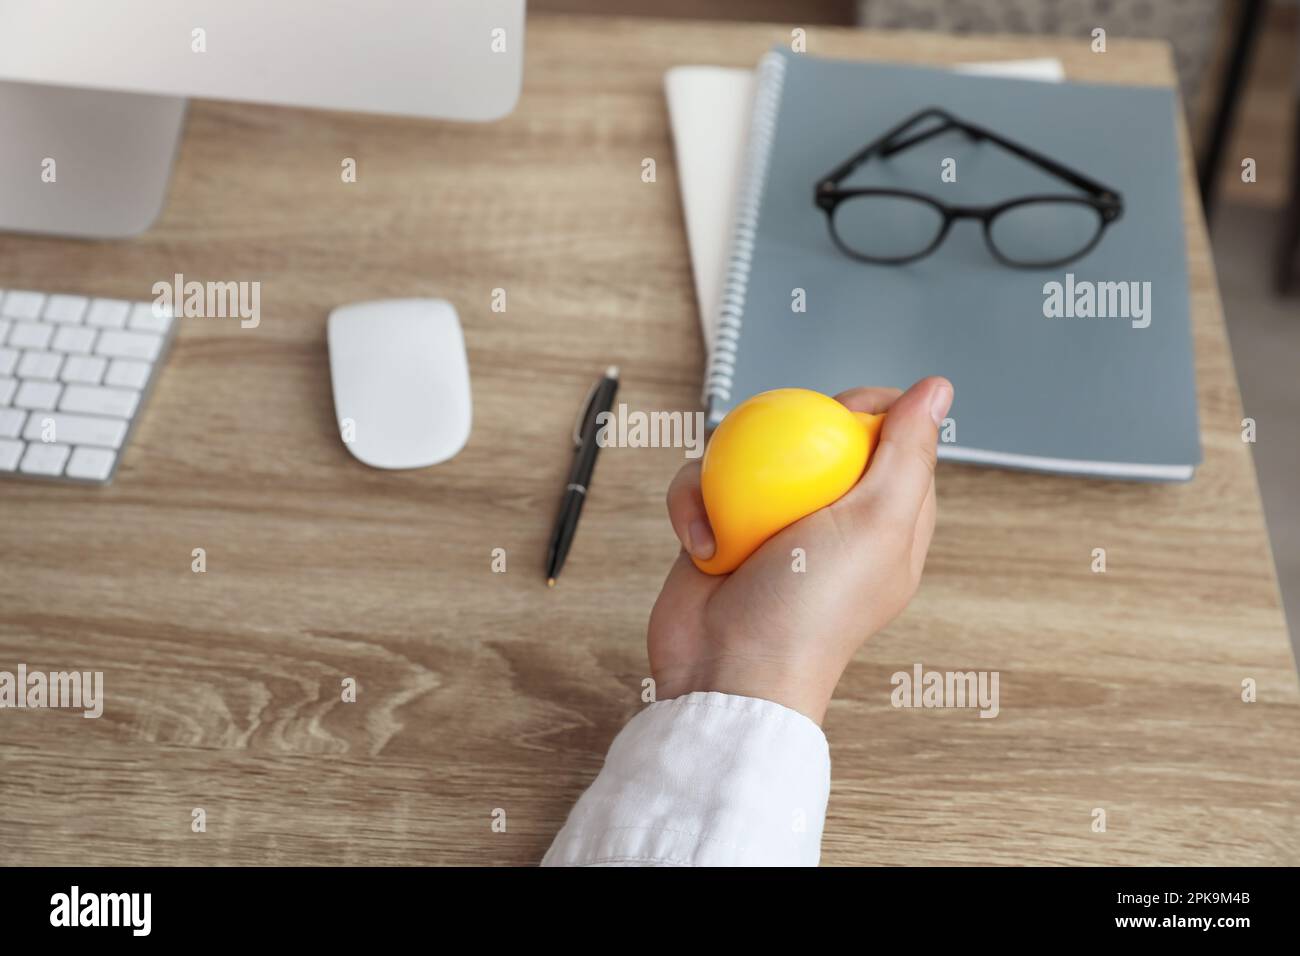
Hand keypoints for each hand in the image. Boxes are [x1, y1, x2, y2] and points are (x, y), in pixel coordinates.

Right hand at [647, 377, 951, 723]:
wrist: (728, 672)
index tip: (846, 415)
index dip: (873, 413)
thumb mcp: (878, 524)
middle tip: (782, 454)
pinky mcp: (720, 531)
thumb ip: (908, 452)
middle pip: (818, 435)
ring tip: (730, 510)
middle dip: (793, 429)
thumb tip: (937, 387)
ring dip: (727, 471)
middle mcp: (831, 520)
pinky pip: (701, 485)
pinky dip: (694, 507)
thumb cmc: (811, 610)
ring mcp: (772, 524)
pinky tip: (703, 542)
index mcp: (885, 521)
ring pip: (748, 452)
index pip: (894, 441)